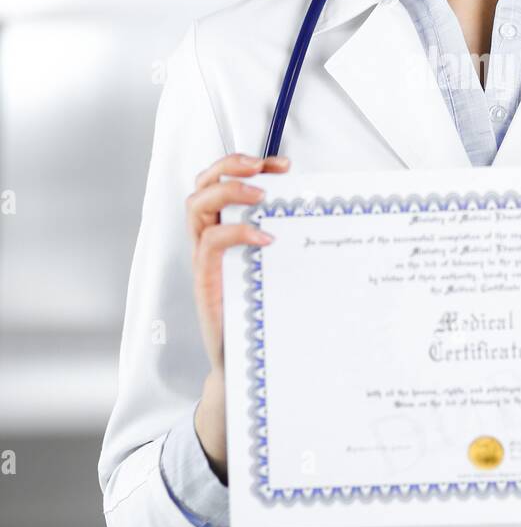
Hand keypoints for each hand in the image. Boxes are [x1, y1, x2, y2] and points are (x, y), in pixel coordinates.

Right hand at [186, 151, 288, 373]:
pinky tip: (264, 237)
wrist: (247, 361)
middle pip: (203, 184)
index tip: (283, 165)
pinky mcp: (205, 279)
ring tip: (260, 195)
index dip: (248, 165)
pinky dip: (237, 232)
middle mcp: (209, 239)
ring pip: (197, 204)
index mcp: (224, 230)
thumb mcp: (275, 267)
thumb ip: (284, 239)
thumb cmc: (261, 311)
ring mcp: (204, 259)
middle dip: (231, 165)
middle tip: (261, 166)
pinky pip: (210, 242)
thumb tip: (317, 213)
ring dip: (229, 189)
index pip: (224, 182)